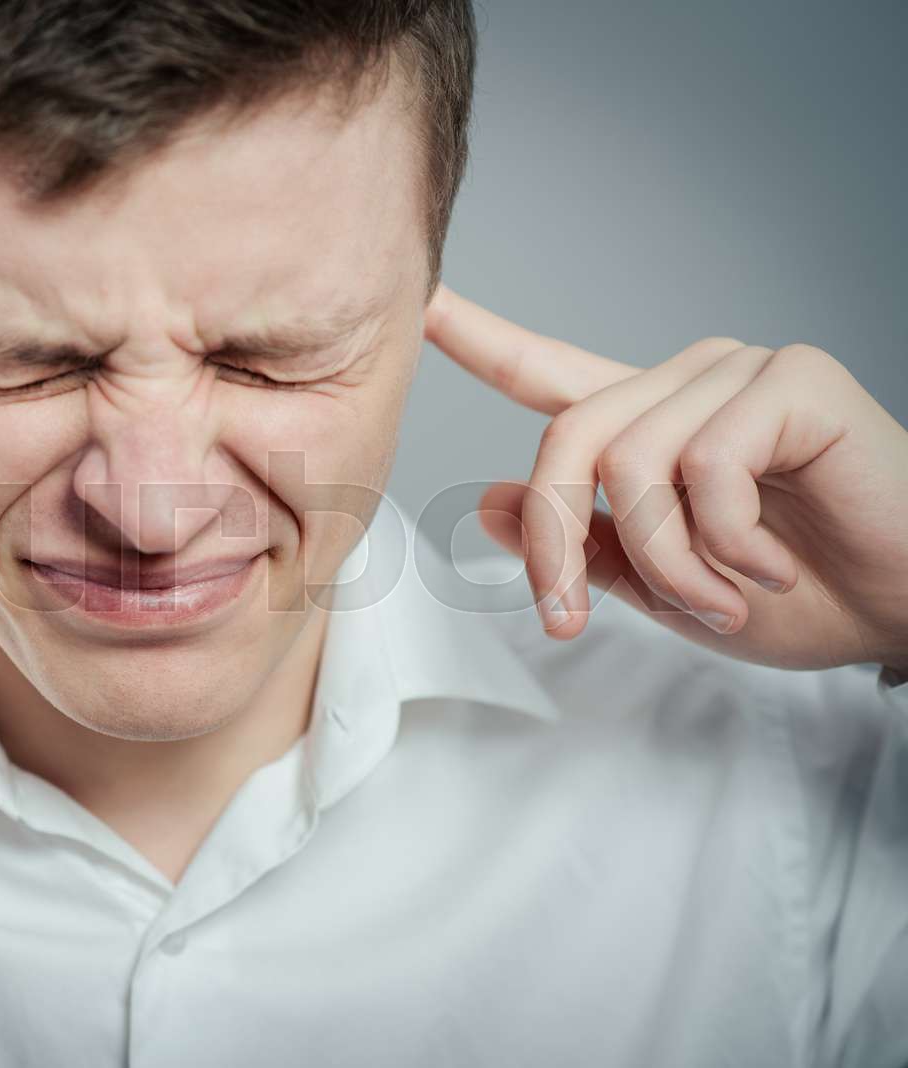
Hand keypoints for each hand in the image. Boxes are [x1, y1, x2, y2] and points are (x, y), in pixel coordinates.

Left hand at [424, 285, 907, 672]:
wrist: (907, 612)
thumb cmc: (800, 596)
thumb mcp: (664, 587)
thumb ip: (583, 545)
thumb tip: (490, 501)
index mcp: (646, 422)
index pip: (545, 369)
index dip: (478, 337)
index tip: (418, 299)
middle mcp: (685, 380)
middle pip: (565, 441)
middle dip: (556, 548)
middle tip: (572, 622)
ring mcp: (739, 371)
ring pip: (630, 463)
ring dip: (667, 566)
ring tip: (724, 600)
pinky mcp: (793, 380)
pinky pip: (704, 466)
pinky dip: (725, 546)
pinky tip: (772, 567)